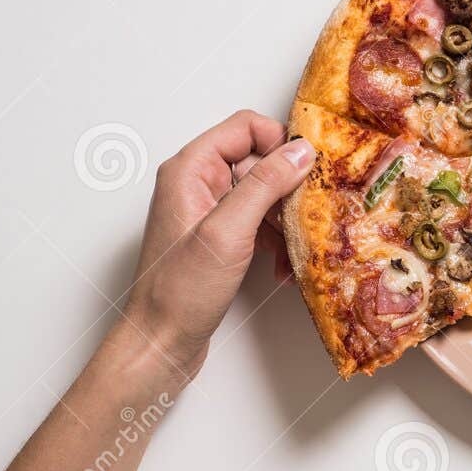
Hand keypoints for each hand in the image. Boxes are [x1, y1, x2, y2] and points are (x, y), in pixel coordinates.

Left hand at [121, 110, 313, 379]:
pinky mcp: (218, 239)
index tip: (310, 170)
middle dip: (289, 188)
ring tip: (297, 248)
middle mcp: (197, 184)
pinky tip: (283, 266)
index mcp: (190, 170)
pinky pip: (258, 223)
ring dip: (285, 219)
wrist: (160, 343)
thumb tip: (301, 151)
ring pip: (263, 194)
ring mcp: (208, 212)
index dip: (281, 143)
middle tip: (311, 215)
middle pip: (259, 160)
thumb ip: (265, 185)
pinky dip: (275, 241)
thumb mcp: (228, 232)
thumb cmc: (179, 292)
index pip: (245, 127)